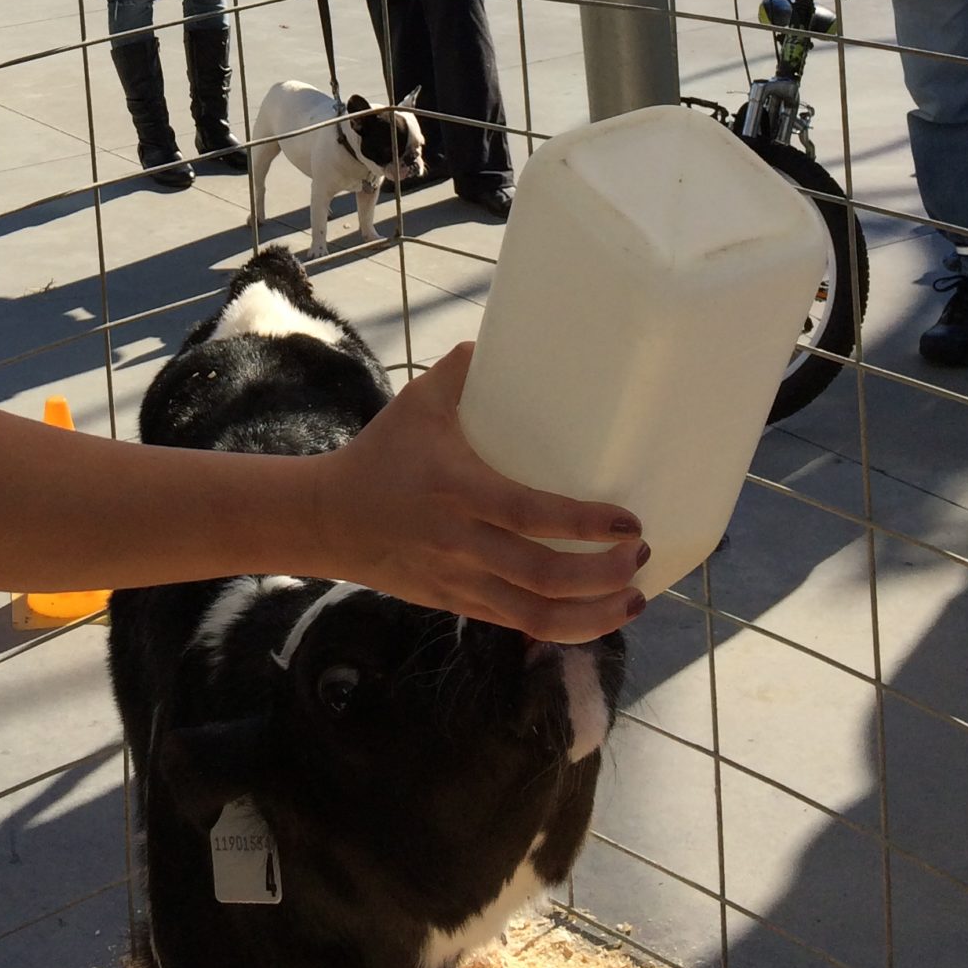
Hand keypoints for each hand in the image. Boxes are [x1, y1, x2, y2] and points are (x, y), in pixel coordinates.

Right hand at [313, 342, 644, 641]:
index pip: (529, 515)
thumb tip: (502, 338)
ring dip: (593, 616)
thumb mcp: (416, 404)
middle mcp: (462, 543)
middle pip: (544, 576)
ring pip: (536, 616)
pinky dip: (561, 628)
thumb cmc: (381, 454)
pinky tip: (594, 617)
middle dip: (603, 575)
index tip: (629, 521)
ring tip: (633, 599)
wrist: (328, 519)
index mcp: (457, 490)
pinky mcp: (457, 603)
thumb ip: (460, 371)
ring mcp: (460, 581)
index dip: (583, 523)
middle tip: (639, 556)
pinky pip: (516, 626)